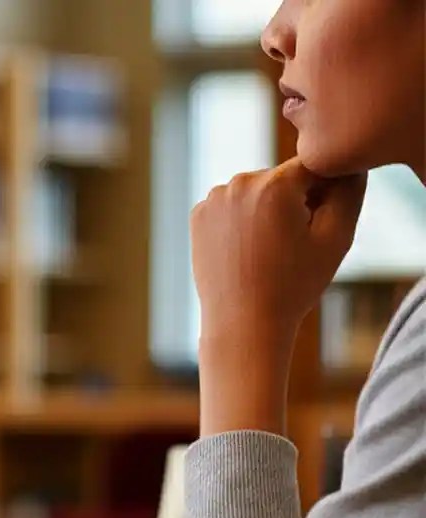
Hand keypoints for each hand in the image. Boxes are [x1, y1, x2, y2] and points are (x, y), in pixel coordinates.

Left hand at [190, 158, 366, 435]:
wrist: (243, 322)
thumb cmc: (294, 284)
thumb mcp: (336, 238)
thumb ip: (349, 192)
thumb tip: (348, 165)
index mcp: (275, 184)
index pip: (314, 167)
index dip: (324, 193)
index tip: (320, 224)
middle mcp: (239, 182)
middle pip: (282, 178)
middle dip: (294, 200)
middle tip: (294, 243)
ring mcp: (213, 198)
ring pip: (255, 191)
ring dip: (267, 209)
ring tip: (270, 249)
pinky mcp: (198, 214)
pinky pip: (231, 206)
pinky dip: (241, 220)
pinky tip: (247, 250)